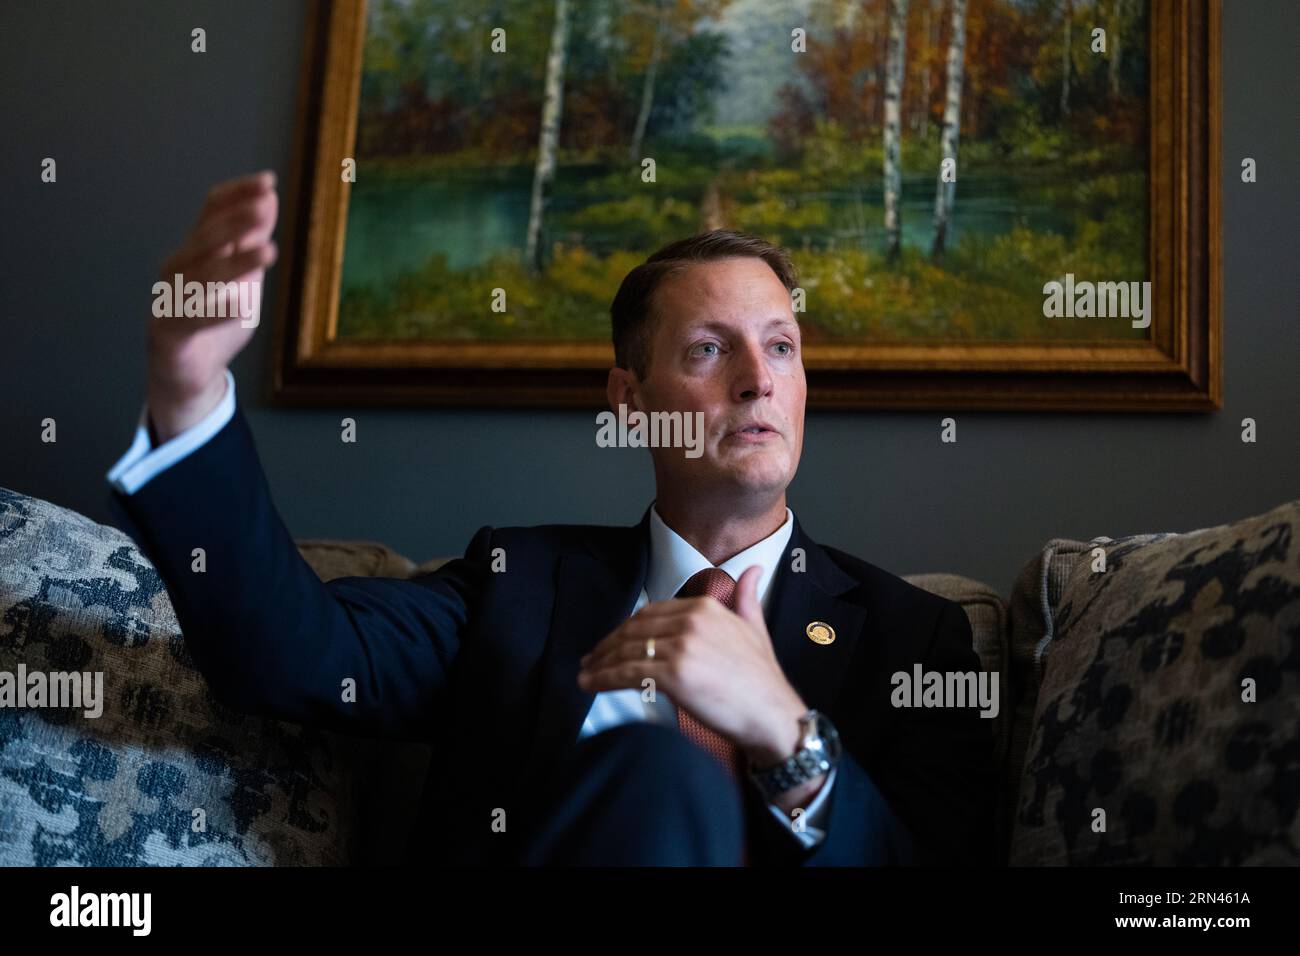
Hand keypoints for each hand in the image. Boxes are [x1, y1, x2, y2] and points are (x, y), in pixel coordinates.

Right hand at [146, 170, 278, 440]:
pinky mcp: (168, 332)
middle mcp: (178, 266)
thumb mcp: (243, 275)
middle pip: (205, 237)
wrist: (191, 372)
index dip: (237, 193)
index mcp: (196, 248)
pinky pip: (191, 319)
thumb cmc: (215, 317)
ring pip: (200, 276)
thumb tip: (269, 199)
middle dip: (235, 220)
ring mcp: (170, 298)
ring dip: (236, 263)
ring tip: (268, 252)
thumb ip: (252, 241)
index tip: (268, 181)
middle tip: (264, 207)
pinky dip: (216, 312)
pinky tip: (239, 306)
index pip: (211, 209)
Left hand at [578, 565, 807, 764]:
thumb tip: (752, 570)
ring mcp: (681, 646)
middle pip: (634, 629)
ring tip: (586, 673)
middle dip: (608, 644)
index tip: (613, 641)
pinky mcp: (672, 674)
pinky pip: (627, 674)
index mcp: (706, 607)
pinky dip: (603, 679)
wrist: (773, 715)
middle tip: (591, 658)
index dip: (626, 628)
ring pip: (627, 650)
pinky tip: (591, 685)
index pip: (651, 612)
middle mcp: (691, 621)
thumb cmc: (762, 679)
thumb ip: (746, 598)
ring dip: (600, 662)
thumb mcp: (755, 628)